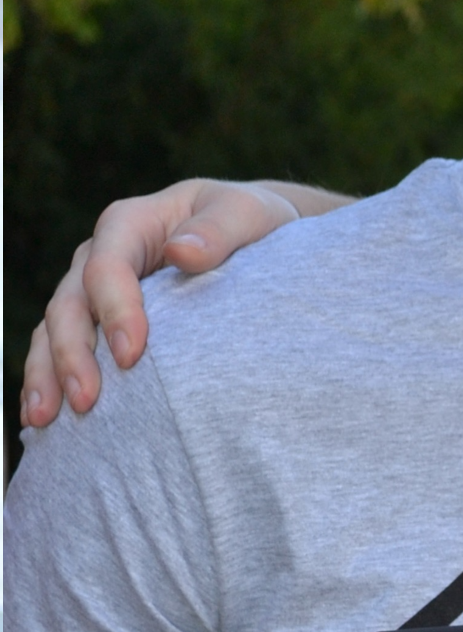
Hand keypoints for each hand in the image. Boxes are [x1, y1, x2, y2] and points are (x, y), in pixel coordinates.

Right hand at [23, 182, 317, 428]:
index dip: (115, 311)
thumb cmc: (249, 220)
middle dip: (71, 354)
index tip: (132, 355)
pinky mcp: (95, 320)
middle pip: (69, 305)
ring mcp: (91, 290)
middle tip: (86, 400)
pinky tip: (46, 418)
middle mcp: (98, 256)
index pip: (106, 269)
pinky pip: (60, 349)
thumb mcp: (246, 213)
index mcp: (129, 224)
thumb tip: (183, 252)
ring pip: (53, 331)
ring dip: (47, 375)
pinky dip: (52, 380)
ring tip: (44, 418)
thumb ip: (219, 229)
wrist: (250, 233)